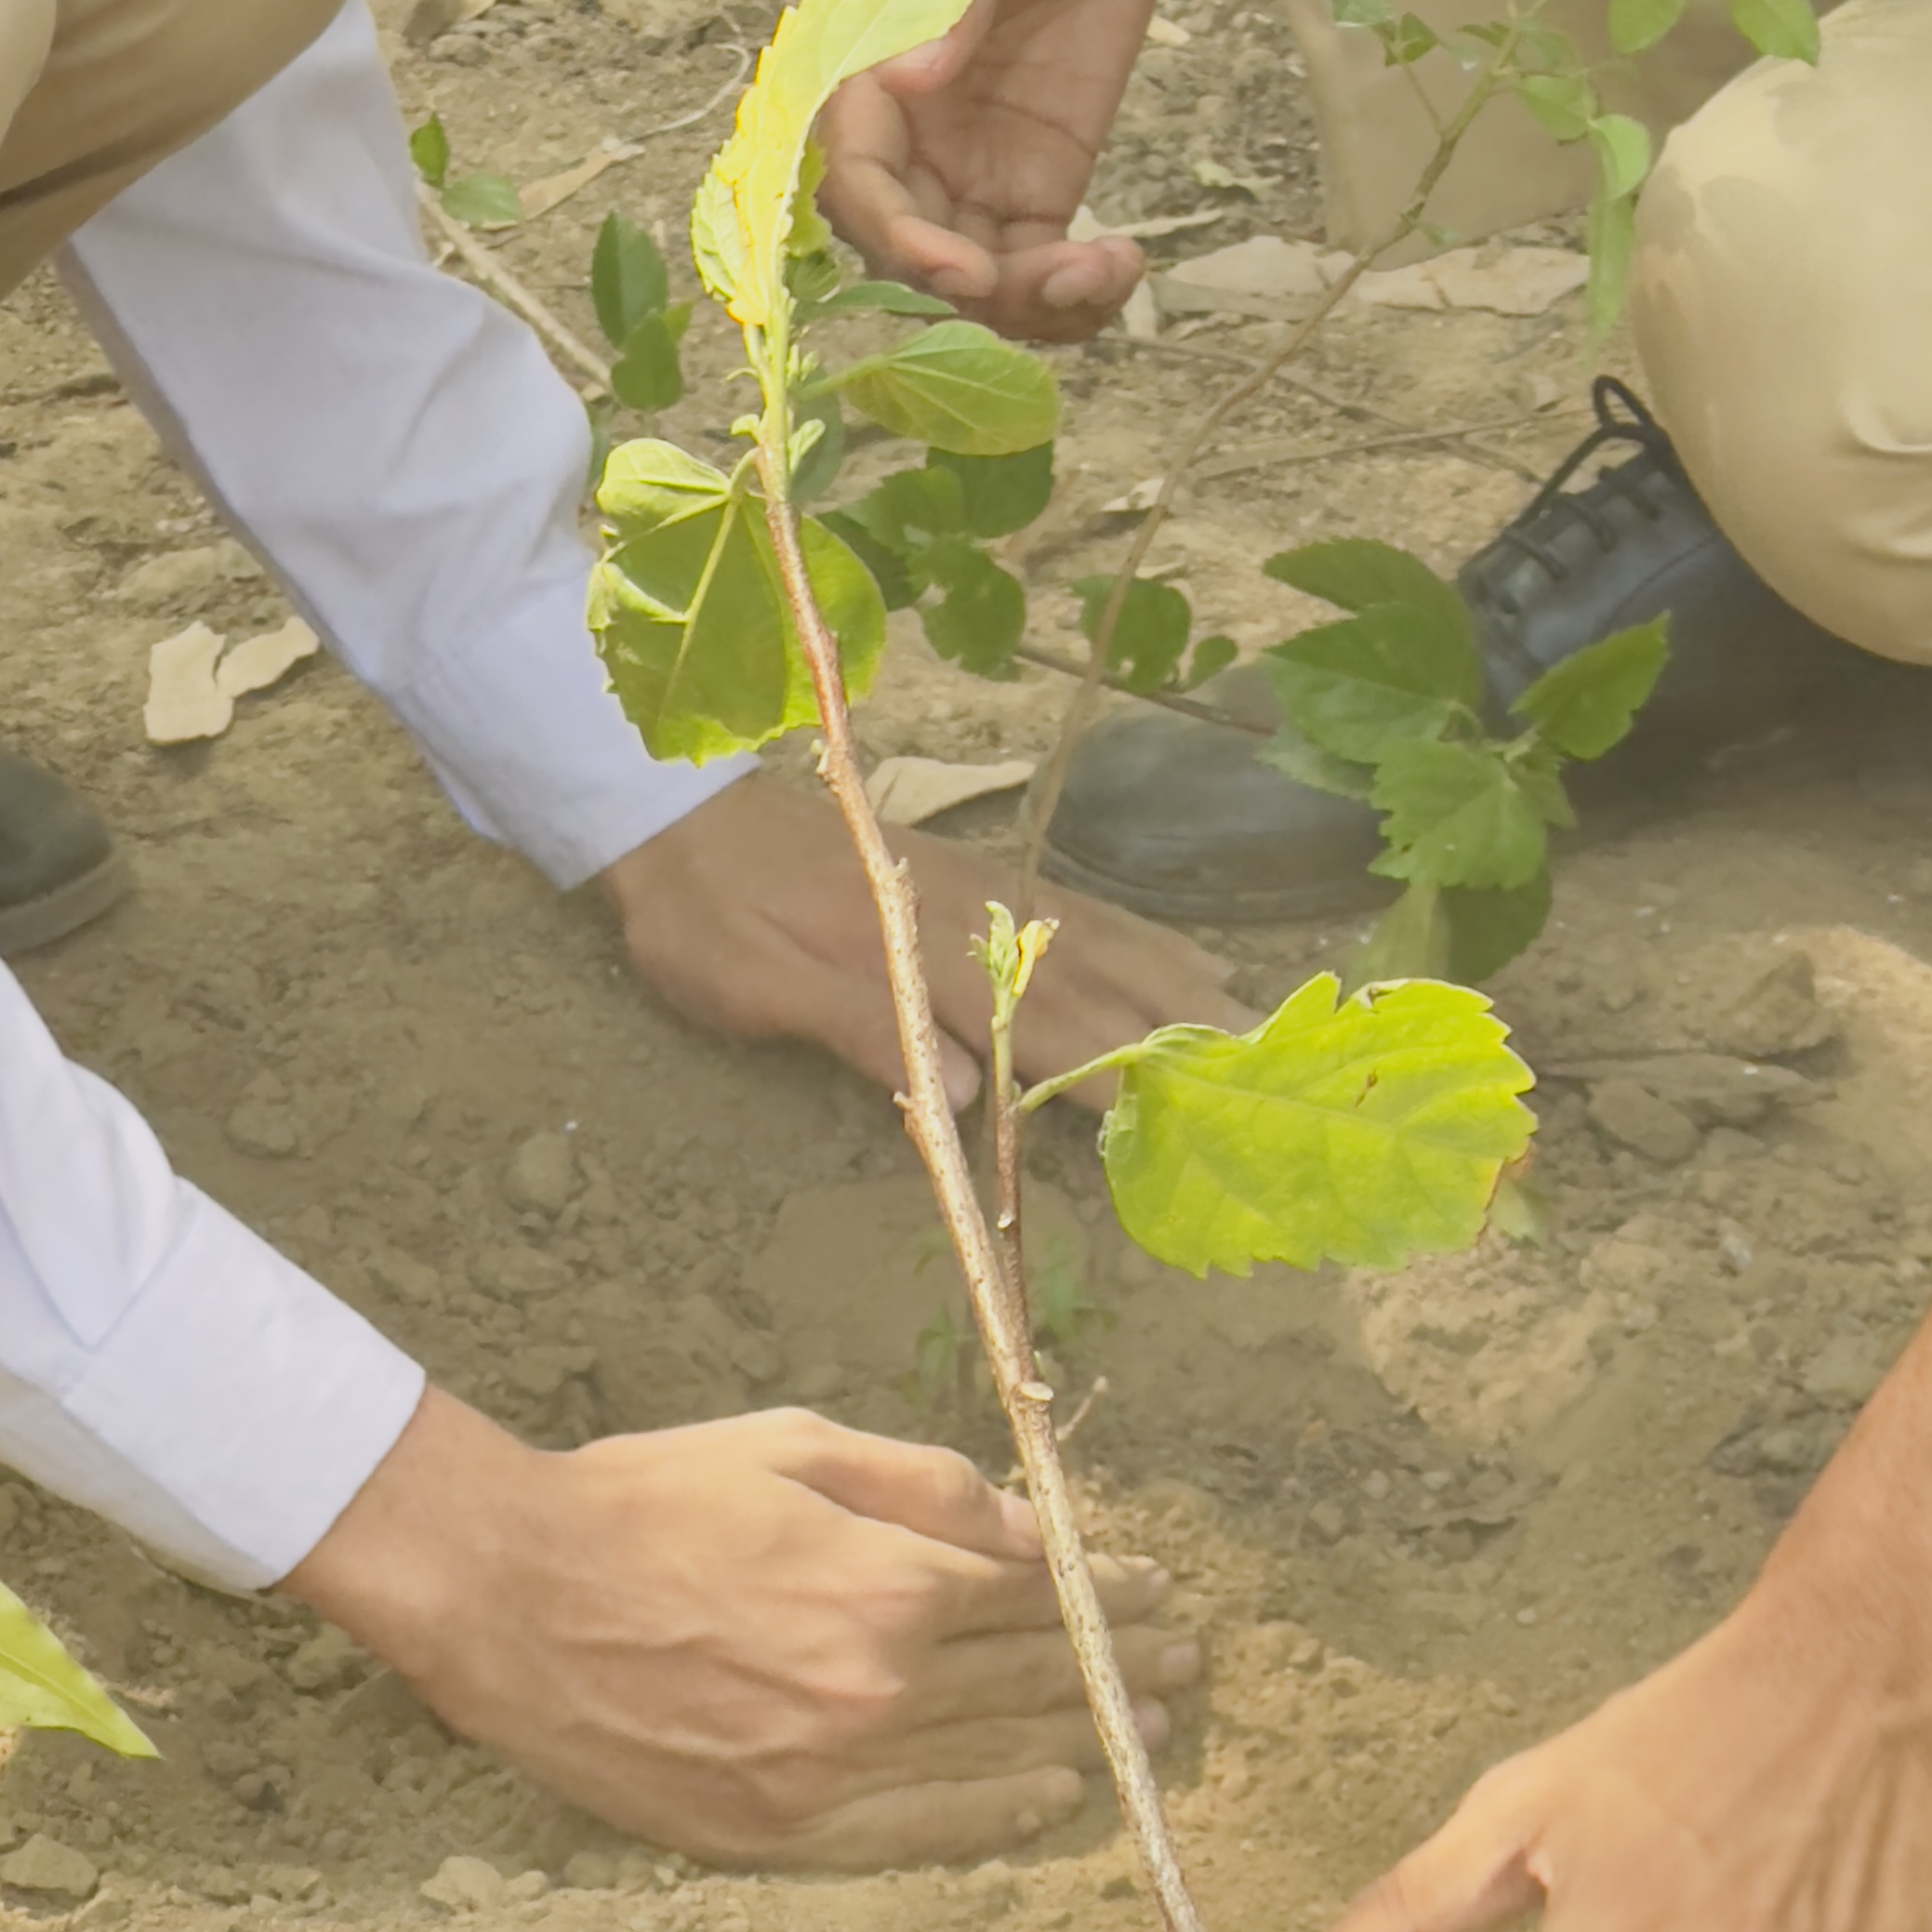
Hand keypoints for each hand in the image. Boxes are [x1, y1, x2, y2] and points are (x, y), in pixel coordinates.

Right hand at [288, 1389, 1202, 1865]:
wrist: (509, 1594)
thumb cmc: (648, 1498)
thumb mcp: (796, 1448)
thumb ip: (924, 1488)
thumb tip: (1027, 1527)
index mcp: (886, 1581)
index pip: (1033, 1595)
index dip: (1106, 1591)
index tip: (1156, 1588)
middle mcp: (876, 1687)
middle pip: (1031, 1680)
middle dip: (1119, 1666)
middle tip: (1184, 1662)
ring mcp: (829, 1770)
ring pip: (992, 1760)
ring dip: (1084, 1742)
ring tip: (1151, 1731)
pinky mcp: (777, 1831)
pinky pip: (917, 1833)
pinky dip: (993, 1818)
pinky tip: (1047, 1800)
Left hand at [604, 770, 1249, 1110]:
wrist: (674, 817)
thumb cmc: (710, 920)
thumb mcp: (757, 986)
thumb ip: (858, 1027)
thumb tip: (965, 1093)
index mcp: (921, 952)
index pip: (1034, 1023)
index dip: (1105, 1073)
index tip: (1173, 1114)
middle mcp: (968, 915)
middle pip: (1091, 978)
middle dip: (1173, 1028)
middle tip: (1256, 1070)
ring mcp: (977, 889)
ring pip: (1097, 939)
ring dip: (1173, 981)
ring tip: (1246, 1016)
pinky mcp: (968, 875)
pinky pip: (1075, 910)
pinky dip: (1138, 937)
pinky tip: (1170, 957)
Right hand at [819, 0, 1219, 343]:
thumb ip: (960, 8)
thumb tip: (908, 81)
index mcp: (876, 70)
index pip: (858, 181)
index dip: (898, 238)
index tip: (965, 268)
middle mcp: (914, 136)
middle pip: (911, 251)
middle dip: (972, 289)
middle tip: (1059, 282)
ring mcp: (974, 169)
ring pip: (973, 280)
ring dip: (1030, 306)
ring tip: (1107, 276)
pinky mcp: (1038, 184)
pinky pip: (1034, 269)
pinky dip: (1071, 294)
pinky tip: (1123, 268)